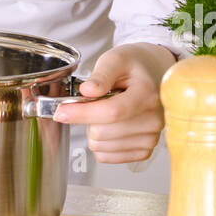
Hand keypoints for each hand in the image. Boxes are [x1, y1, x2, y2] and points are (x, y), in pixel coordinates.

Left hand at [52, 42, 176, 162]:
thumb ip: (101, 74)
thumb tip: (87, 91)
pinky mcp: (144, 151)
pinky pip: (106, 156)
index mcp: (147, 94)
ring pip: (101, 146)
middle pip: (101, 132)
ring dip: (94, 130)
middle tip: (96, 101)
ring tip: (107, 110)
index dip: (82, 114)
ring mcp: (150, 138)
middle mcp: (153, 120)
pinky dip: (100, 143)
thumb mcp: (116, 59)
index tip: (61, 112)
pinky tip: (110, 125)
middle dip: (87, 117)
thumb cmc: (135, 66)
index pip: (111, 112)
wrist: (154, 74)